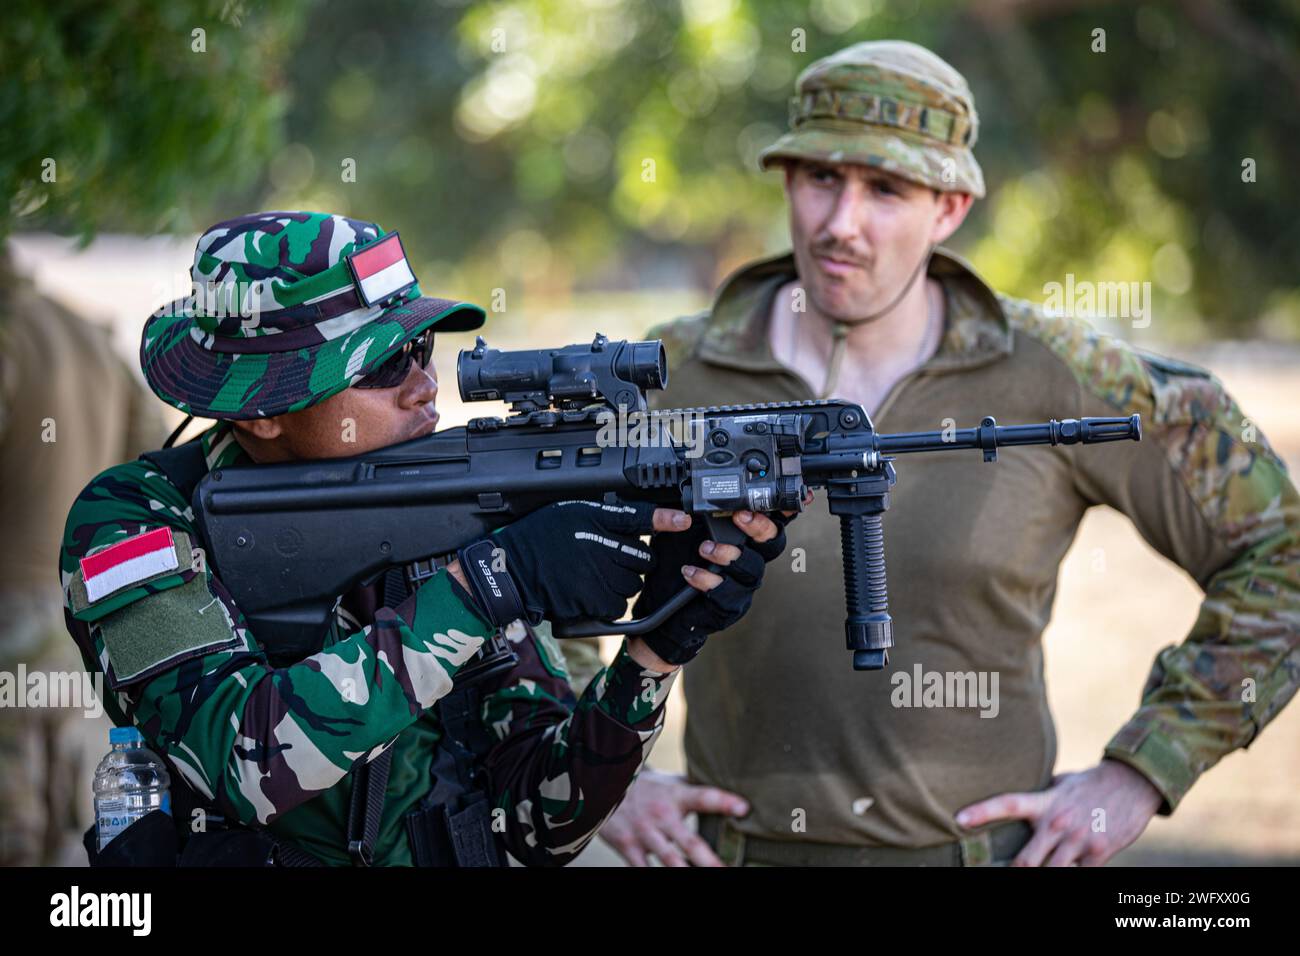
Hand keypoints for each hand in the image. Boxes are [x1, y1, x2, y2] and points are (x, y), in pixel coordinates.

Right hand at [460, 499, 691, 625]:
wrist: (511, 569)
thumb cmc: (538, 539)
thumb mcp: (570, 513)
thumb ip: (604, 517)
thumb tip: (637, 522)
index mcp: (594, 519)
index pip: (638, 516)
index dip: (665, 518)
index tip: (683, 520)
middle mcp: (598, 545)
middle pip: (643, 558)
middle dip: (635, 561)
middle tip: (615, 560)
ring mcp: (595, 574)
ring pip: (633, 584)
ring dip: (624, 583)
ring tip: (599, 577)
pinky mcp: (590, 599)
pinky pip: (617, 605)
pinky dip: (610, 603)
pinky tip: (593, 593)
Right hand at [600, 768, 749, 866]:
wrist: (602, 784)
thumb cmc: (646, 786)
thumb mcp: (670, 781)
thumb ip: (696, 790)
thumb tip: (733, 798)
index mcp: (676, 795)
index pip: (704, 796)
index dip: (724, 802)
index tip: (744, 809)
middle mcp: (661, 815)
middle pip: (690, 841)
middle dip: (710, 860)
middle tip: (728, 870)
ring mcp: (644, 833)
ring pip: (669, 860)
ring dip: (686, 873)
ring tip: (709, 878)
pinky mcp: (628, 846)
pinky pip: (643, 869)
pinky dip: (655, 876)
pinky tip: (671, 881)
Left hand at [632, 506, 794, 664]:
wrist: (661, 600)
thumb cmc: (678, 561)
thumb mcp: (681, 528)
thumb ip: (693, 512)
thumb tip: (693, 494)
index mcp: (744, 540)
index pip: (771, 523)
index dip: (782, 512)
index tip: (782, 500)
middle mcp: (750, 561)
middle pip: (772, 543)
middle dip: (760, 527)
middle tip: (739, 517)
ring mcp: (742, 586)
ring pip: (752, 568)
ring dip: (729, 554)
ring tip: (704, 548)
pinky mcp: (730, 607)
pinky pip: (728, 594)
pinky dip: (708, 581)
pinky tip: (690, 573)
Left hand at [954, 759, 1162, 865]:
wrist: (1134, 783)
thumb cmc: (1092, 782)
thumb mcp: (1062, 783)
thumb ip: (1042, 795)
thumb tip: (1023, 803)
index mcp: (1046, 802)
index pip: (1008, 804)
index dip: (982, 812)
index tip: (959, 819)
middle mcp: (1059, 823)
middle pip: (1026, 861)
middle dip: (1013, 872)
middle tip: (998, 871)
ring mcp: (1079, 841)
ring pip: (1052, 875)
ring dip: (1043, 876)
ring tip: (1034, 871)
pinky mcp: (1099, 854)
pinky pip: (1078, 875)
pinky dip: (1070, 874)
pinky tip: (1067, 868)